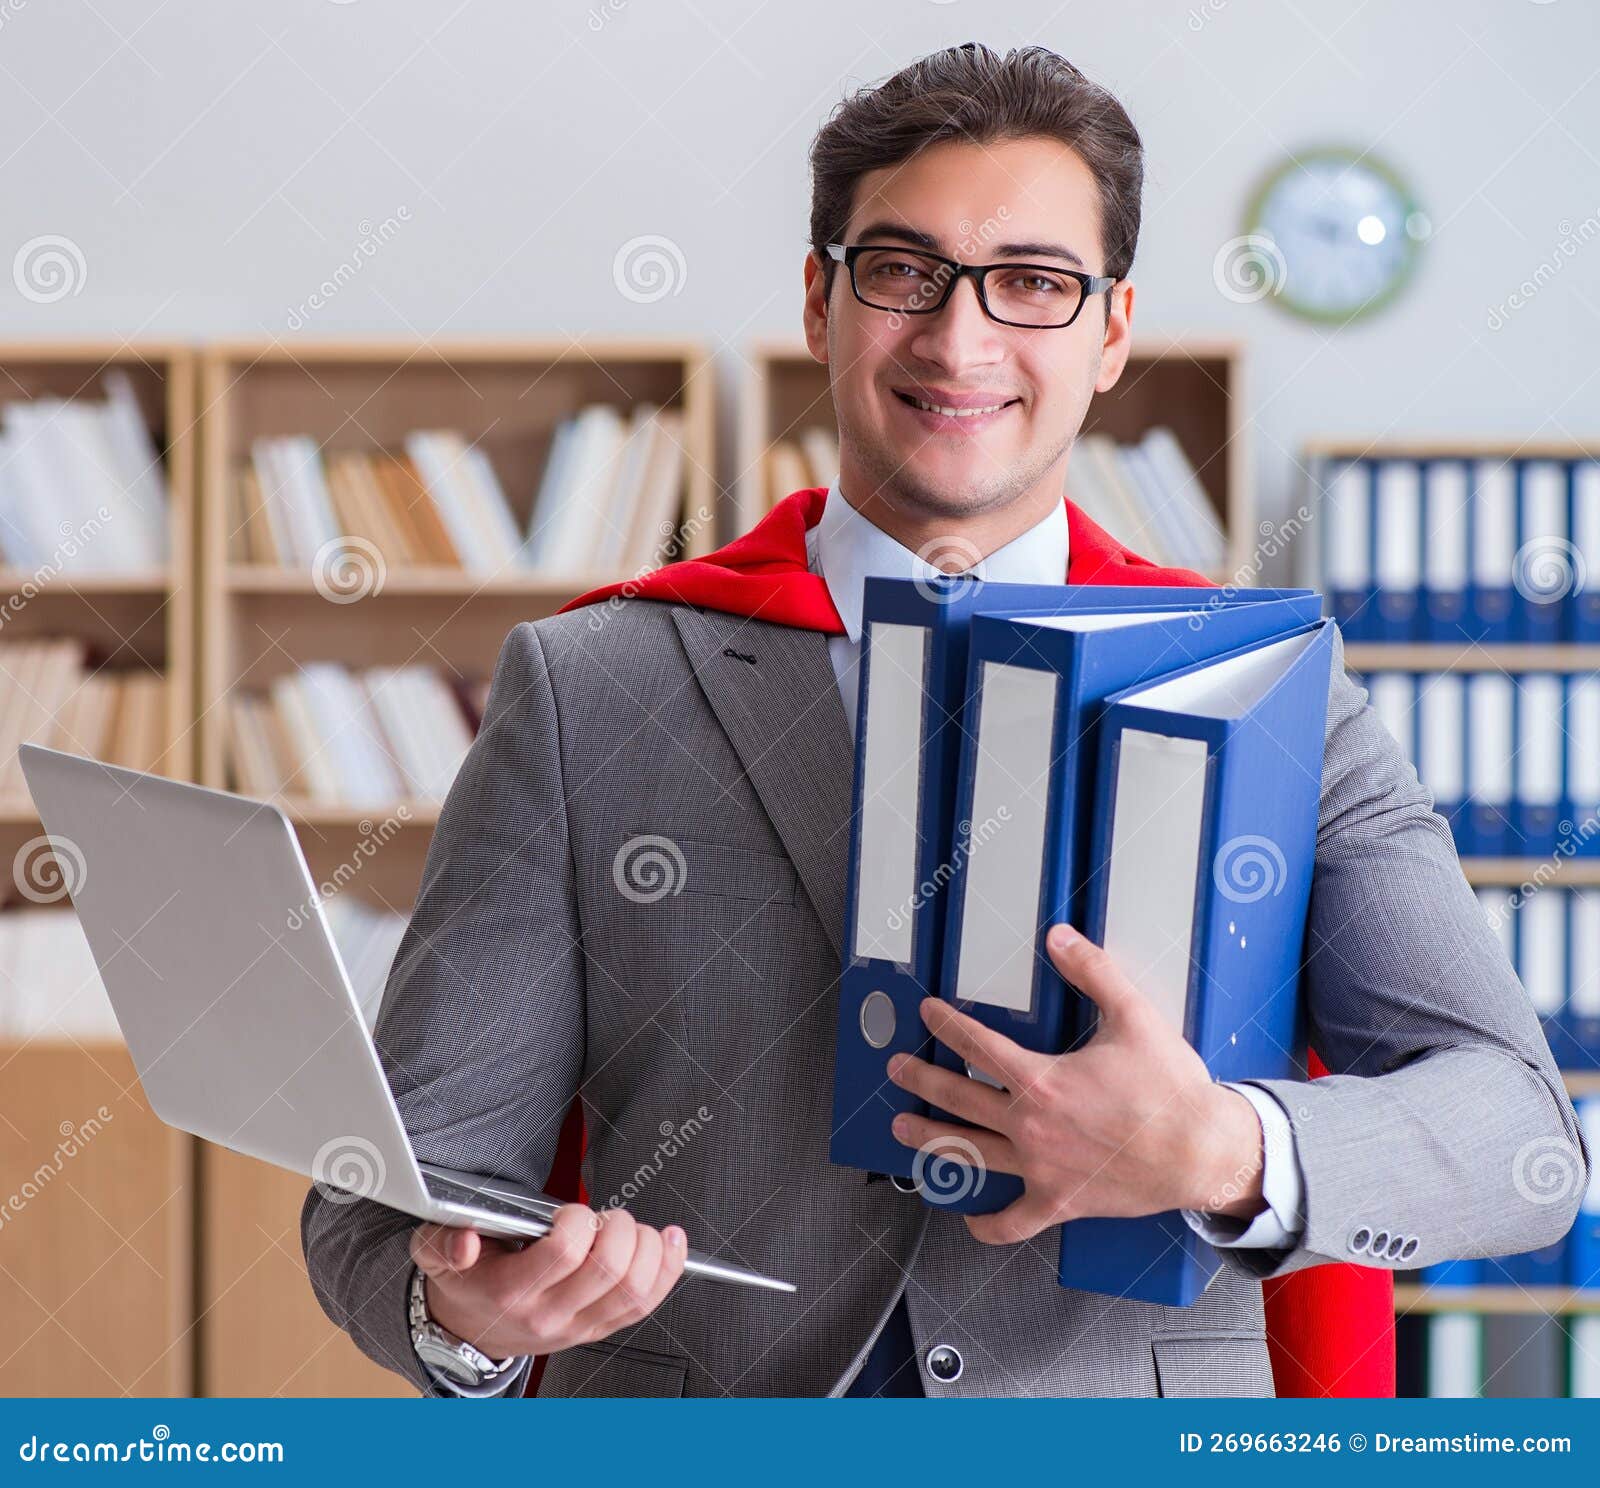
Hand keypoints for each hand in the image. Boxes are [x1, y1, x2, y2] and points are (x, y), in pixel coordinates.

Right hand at [410, 1203, 688, 1358]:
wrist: (470, 1331)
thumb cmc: (465, 1281)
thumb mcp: (436, 1253)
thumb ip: (443, 1242)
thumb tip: (464, 1241)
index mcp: (512, 1291)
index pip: (564, 1254)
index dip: (577, 1220)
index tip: (570, 1211)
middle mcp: (550, 1313)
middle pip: (610, 1271)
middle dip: (619, 1228)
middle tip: (606, 1217)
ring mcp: (579, 1326)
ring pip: (634, 1291)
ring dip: (647, 1248)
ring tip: (633, 1228)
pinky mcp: (599, 1328)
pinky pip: (645, 1305)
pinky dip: (668, 1270)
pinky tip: (670, 1242)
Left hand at [886, 922, 1266, 1244]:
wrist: (1204, 1152)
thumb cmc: (1171, 1091)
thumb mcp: (1134, 1016)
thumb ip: (1092, 972)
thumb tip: (1060, 938)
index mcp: (1042, 1081)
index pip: (977, 1045)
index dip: (947, 1025)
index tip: (929, 1014)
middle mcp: (1031, 1126)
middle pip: (959, 1098)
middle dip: (921, 1079)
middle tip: (896, 1068)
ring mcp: (1040, 1168)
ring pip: (970, 1153)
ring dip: (931, 1139)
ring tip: (903, 1129)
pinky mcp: (1059, 1202)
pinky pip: (1014, 1221)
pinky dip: (989, 1225)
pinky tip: (971, 1221)